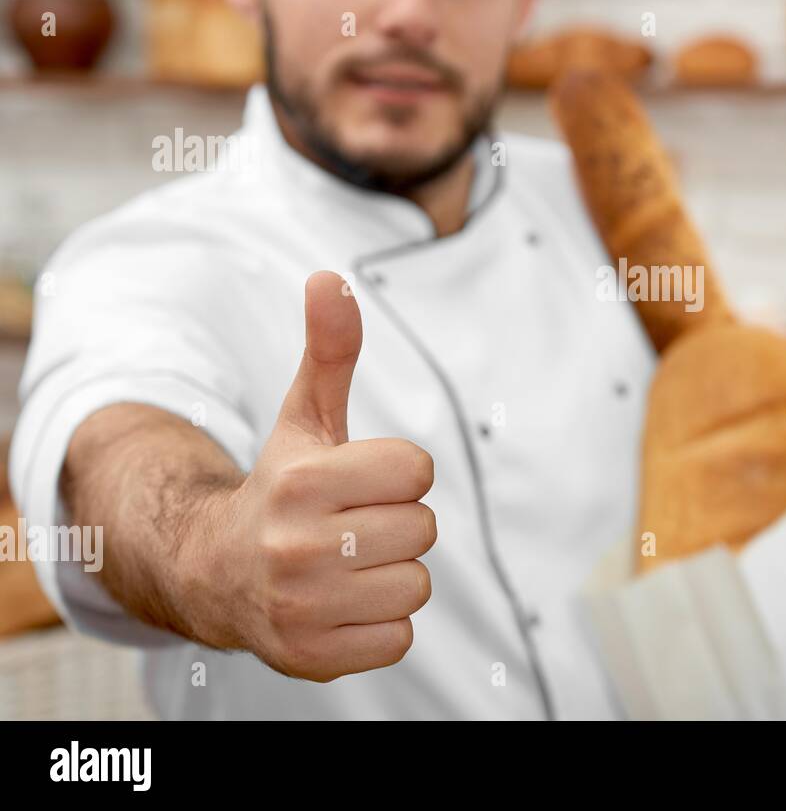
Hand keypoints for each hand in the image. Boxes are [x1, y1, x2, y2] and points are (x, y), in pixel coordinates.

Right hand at [193, 271, 436, 680]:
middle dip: (393, 524)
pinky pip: (400, 638)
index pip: (418, 472)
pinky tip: (339, 605)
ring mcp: (303, 607)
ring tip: (343, 565)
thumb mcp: (305, 418)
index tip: (358, 481)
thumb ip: (330, 350)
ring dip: (389, 575)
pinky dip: (378, 624)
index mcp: (302, 482)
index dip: (397, 473)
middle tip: (347, 526)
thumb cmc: (281, 488)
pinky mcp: (312, 657)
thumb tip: (331, 277)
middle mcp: (298, 547)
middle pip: (422, 529)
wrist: (214, 574)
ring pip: (415, 585)